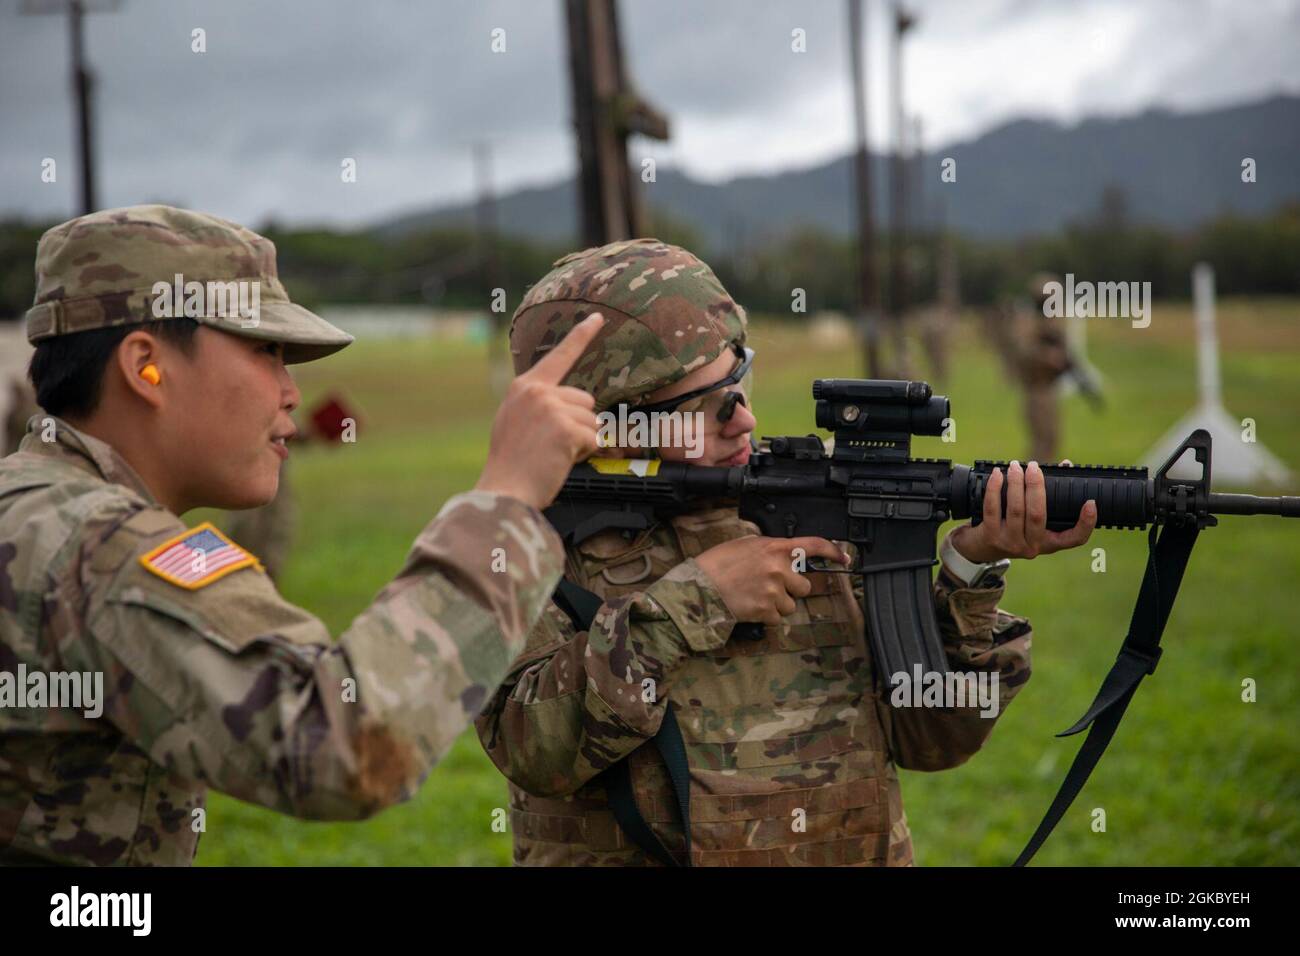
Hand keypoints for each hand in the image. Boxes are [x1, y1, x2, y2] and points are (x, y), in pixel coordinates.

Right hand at [475, 314, 604, 508]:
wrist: (504, 489)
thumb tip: (576, 406)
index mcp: (524, 387)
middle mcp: (537, 391)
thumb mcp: (515, 421)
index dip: (581, 336)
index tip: (598, 318)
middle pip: (586, 400)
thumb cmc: (511, 464)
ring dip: (582, 441)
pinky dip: (584, 453)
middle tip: (553, 447)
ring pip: (592, 420)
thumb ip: (538, 405)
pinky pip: (593, 438)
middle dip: (580, 424)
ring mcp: (551, 407)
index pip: (559, 356)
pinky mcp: (565, 427)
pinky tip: (559, 461)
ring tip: (553, 455)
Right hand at [695, 536, 849, 624]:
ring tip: (756, 597)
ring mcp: (775, 591)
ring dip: (778, 604)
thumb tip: (782, 553)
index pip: (814, 545)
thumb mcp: (744, 544)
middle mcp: (779, 568)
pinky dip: (768, 616)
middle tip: (771, 587)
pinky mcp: (767, 611)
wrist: (699, 587)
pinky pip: (778, 618)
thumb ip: (768, 547)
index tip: (843, 558)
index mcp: (775, 548)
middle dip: (792, 589)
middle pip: (804, 586)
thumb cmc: (717, 564)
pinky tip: (752, 607)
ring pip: (791, 605)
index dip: (832, 551)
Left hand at [950, 459, 1096, 562]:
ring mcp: (1011, 544)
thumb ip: (1049, 493)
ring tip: (1015, 466)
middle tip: (1033, 466)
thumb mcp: (1032, 518)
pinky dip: (995, 489)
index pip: (1075, 538)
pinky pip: (993, 509)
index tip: (1091, 503)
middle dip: (1036, 486)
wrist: (980, 547)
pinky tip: (997, 475)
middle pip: (1037, 515)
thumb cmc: (1012, 526)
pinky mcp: (990, 537)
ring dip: (1015, 484)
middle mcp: (1032, 546)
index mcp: (1049, 542)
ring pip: (1016, 510)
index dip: (1087, 523)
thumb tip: (1065, 464)